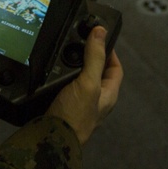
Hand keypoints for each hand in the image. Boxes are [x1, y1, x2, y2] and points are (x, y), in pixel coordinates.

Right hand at [46, 26, 122, 145]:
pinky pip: (66, 83)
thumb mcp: (88, 83)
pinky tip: (53, 69)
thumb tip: (100, 32)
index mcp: (109, 94)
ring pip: (81, 76)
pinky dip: (61, 74)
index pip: (115, 68)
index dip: (110, 51)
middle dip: (90, 55)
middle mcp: (96, 97)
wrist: (51, 137)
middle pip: (97, 70)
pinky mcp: (64, 102)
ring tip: (66, 51)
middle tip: (80, 40)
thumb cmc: (75, 115)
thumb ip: (95, 57)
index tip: (100, 37)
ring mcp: (80, 101)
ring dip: (74, 64)